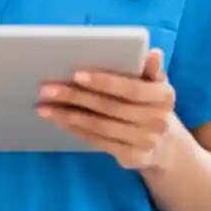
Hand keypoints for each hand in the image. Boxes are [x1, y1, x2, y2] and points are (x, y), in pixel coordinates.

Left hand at [37, 48, 176, 170]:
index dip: (103, 81)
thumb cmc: (152, 105)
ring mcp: (145, 142)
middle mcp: (157, 121)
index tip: (76, 74)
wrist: (166, 146)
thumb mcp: (156, 85)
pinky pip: (97, 141)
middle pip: (109, 107)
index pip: (130, 88)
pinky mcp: (132, 158)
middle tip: (46, 88)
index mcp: (164, 97)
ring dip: (68, 116)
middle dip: (75, 97)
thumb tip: (153, 52)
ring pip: (99, 126)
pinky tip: (58, 120)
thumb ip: (150, 69)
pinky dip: (75, 130)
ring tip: (44, 106)